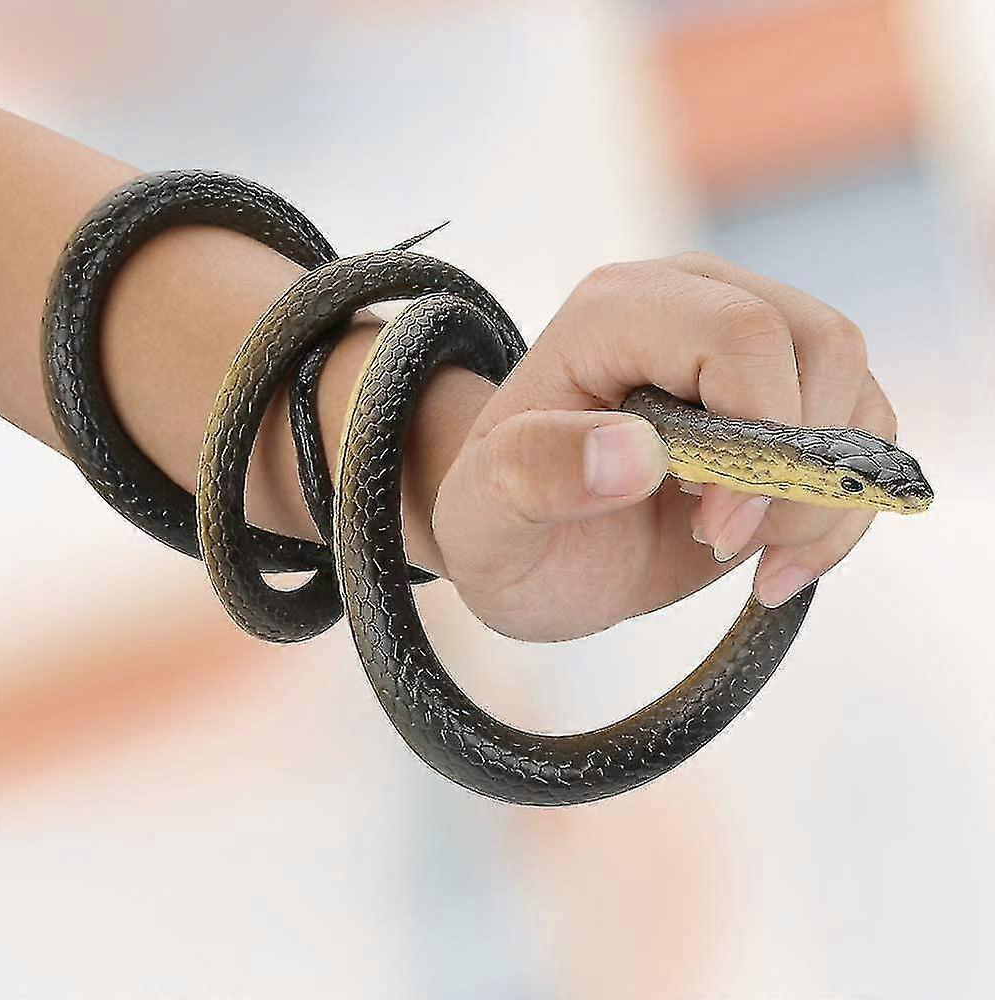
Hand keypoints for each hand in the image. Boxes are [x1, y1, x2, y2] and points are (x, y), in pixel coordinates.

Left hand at [431, 253, 897, 641]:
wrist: (533, 547)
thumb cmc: (504, 526)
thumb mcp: (486, 517)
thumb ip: (535, 474)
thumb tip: (638, 453)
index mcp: (612, 313)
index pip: (740, 334)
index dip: (756, 436)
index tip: (711, 531)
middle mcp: (690, 304)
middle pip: (822, 344)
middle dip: (799, 467)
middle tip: (724, 541)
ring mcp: (743, 344)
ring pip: (854, 384)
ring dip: (828, 493)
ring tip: (749, 557)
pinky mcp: (779, 398)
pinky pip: (861, 432)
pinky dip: (842, 509)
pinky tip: (776, 564)